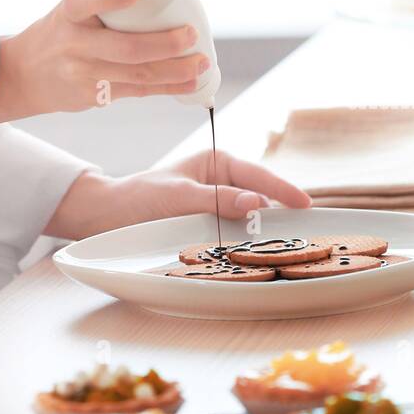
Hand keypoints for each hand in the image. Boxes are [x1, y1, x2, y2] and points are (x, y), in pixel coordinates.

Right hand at [0, 0, 208, 125]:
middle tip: (191, 34)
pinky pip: (138, 92)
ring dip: (175, 69)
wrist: (22, 76)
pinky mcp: (95, 97)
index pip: (84, 2)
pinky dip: (168, 88)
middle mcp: (73, 45)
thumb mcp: (69, 10)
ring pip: (138, 75)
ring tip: (201, 60)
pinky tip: (190, 83)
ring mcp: (84, 75)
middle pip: (124, 48)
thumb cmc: (57, 34)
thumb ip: (103, 3)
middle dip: (164, 44)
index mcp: (67, 14)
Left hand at [44, 148, 312, 239]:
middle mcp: (219, 180)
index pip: (257, 174)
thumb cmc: (140, 197)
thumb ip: (218, 199)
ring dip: (263, 228)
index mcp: (216, 162)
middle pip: (259, 195)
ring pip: (249, 215)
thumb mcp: (180, 196)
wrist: (108, 217)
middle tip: (306, 227)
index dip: (283, 189)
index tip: (305, 204)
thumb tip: (257, 201)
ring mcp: (215, 203)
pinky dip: (246, 240)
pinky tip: (257, 252)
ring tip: (288, 242)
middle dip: (279, 209)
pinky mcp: (208, 224)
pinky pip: (235, 230)